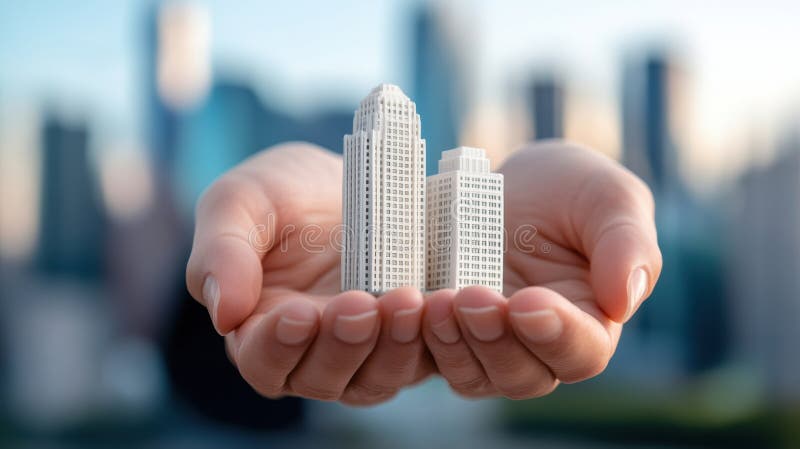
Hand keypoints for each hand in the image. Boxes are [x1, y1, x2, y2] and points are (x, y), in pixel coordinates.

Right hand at [186, 143, 433, 404]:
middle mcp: (314, 354)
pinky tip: (442, 303)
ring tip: (405, 301)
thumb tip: (224, 313)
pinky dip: (435, 337)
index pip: (263, 360)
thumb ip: (221, 251)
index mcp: (260, 331)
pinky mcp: (414, 336)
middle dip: (343, 345)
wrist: (353, 178)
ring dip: (392, 347)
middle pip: (324, 377)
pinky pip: (428, 355)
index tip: (298, 314)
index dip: (278, 345)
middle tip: (360, 303)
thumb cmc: (284, 193)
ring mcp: (368, 350)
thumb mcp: (239, 202)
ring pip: (378, 377)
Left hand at [421, 141, 661, 398]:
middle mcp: (535, 348)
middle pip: (520, 374)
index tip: (528, 302)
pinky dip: (411, 340)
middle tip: (472, 296)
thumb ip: (628, 245)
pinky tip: (405, 304)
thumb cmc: (572, 192)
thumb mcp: (610, 199)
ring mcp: (483, 344)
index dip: (556, 335)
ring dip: (451, 345)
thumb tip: (626, 299)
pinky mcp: (439, 331)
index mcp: (588, 325)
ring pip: (470, 374)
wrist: (509, 182)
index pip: (581, 353)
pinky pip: (423, 356)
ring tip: (436, 301)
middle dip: (495, 340)